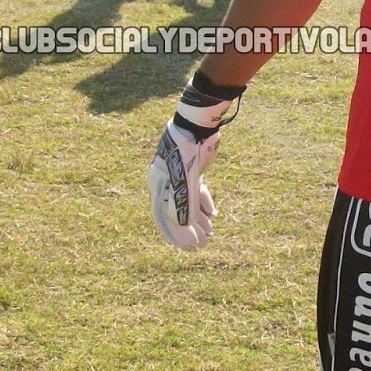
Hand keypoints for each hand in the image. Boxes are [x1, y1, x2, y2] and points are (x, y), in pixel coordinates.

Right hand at [147, 72, 243, 249]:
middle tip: (201, 244)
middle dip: (188, 229)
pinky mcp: (192, 169)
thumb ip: (185, 206)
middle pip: (174, 211)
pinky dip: (204, 202)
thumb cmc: (187, 151)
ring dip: (198, 218)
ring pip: (187, 202)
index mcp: (157, 184)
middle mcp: (165, 181)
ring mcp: (179, 175)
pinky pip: (195, 191)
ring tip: (210, 232)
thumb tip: (187, 231)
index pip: (163, 216)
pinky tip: (213, 213)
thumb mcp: (186, 182)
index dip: (175, 234)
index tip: (188, 247)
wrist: (197, 123)